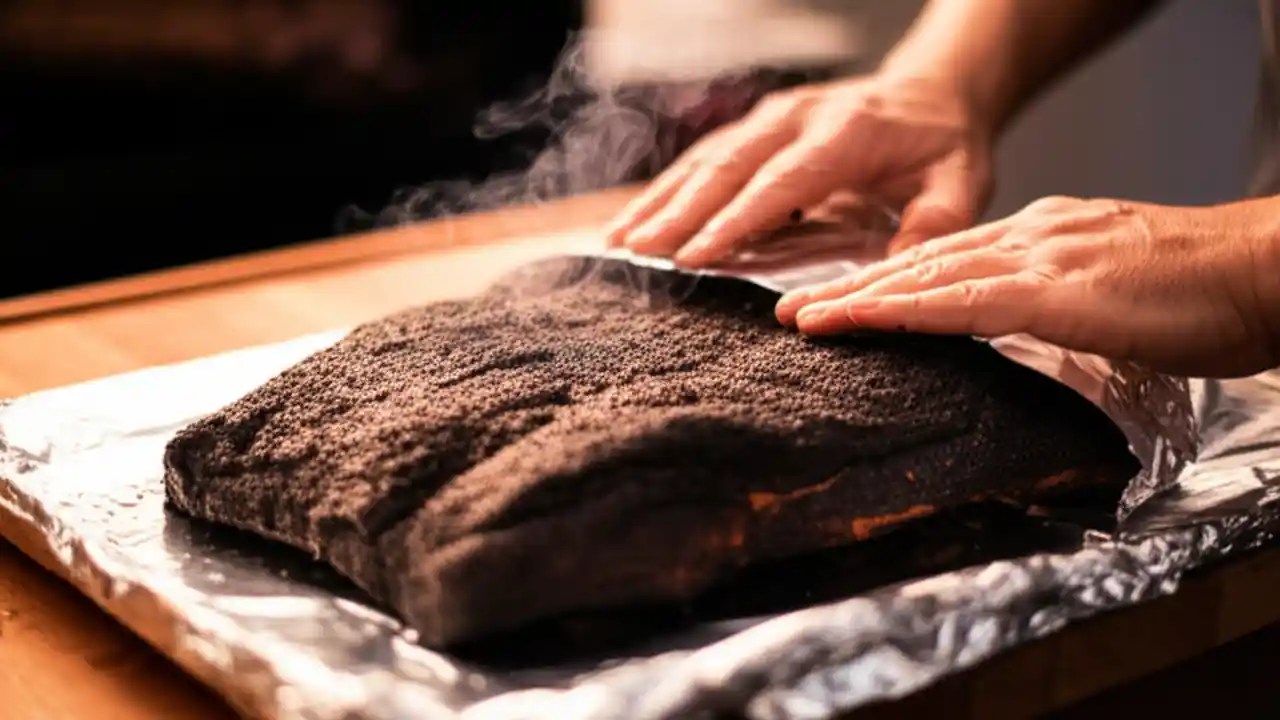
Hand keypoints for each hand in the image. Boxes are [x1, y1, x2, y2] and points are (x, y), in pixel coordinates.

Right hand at [605, 72, 993, 266]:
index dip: (737, 220)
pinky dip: (668, 189)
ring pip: (706, 159)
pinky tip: (638, 220)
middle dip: (680, 211)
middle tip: (640, 252)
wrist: (931, 90)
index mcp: (847, 132)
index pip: (783, 181)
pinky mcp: (755, 128)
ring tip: (622, 242)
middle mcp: (798, 118)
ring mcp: (771, 118)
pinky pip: (705, 158)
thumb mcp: (960, 183)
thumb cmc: (942, 144)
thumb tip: (897, 271)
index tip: (697, 256)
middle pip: (728, 166)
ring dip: (662, 200)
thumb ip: (933, 225)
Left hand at [776, 196, 1279, 377]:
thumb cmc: (1205, 294)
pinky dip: (903, 310)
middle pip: (922, 262)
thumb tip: (1021, 336)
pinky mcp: (1056, 286)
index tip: (843, 303)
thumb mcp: (1112, 298)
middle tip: (796, 310)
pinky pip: (961, 301)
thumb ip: (1059, 309)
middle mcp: (1032, 237)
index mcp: (1044, 240)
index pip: (948, 260)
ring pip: (927, 275)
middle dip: (855, 287)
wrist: (1265, 270)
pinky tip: (861, 320)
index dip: (888, 282)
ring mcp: (1041, 255)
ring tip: (806, 319)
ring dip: (860, 298)